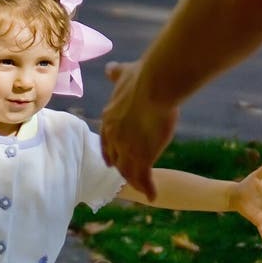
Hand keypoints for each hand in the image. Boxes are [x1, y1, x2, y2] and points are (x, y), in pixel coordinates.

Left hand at [100, 60, 178, 200]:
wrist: (155, 85)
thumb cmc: (143, 76)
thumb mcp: (124, 73)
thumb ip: (116, 74)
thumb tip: (110, 67)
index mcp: (109, 119)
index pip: (106, 141)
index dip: (110, 151)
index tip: (111, 160)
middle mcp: (114, 137)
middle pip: (115, 158)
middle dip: (121, 167)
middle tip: (127, 176)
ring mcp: (127, 149)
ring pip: (128, 171)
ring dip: (135, 180)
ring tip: (141, 188)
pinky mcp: (143, 157)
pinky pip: (144, 178)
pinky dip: (148, 188)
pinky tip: (152, 195)